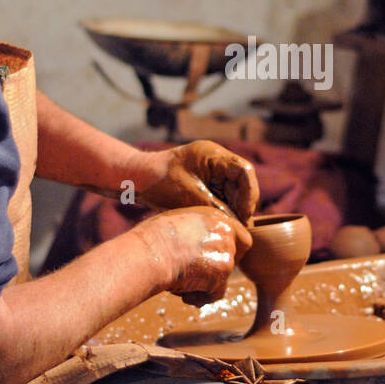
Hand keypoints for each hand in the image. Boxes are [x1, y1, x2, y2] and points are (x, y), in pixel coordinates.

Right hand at [134, 205, 252, 306]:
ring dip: (203, 284)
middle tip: (197, 276)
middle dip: (216, 270)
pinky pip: (215, 293)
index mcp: (214, 217)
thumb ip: (194, 233)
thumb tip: (191, 245)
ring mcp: (226, 251)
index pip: (239, 236)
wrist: (151, 251)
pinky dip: (200, 297)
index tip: (211, 260)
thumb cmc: (151, 238)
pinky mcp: (222, 271)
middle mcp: (225, 231)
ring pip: (221, 278)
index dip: (228, 251)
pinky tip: (184, 295)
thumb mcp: (176, 225)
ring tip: (179, 285)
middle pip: (233, 258)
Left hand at [135, 141, 259, 223]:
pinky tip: (221, 224)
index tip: (243, 214)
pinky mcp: (206, 183)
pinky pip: (223, 197)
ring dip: (234, 210)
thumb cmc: (159, 182)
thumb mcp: (189, 197)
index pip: (244, 171)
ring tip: (230, 228)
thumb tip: (240, 226)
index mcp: (213, 155)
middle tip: (240, 227)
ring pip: (234, 192)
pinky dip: (224, 210)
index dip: (249, 194)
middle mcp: (216, 161)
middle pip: (242, 183)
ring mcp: (211, 172)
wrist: (136, 179)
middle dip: (242, 205)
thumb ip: (217, 209)